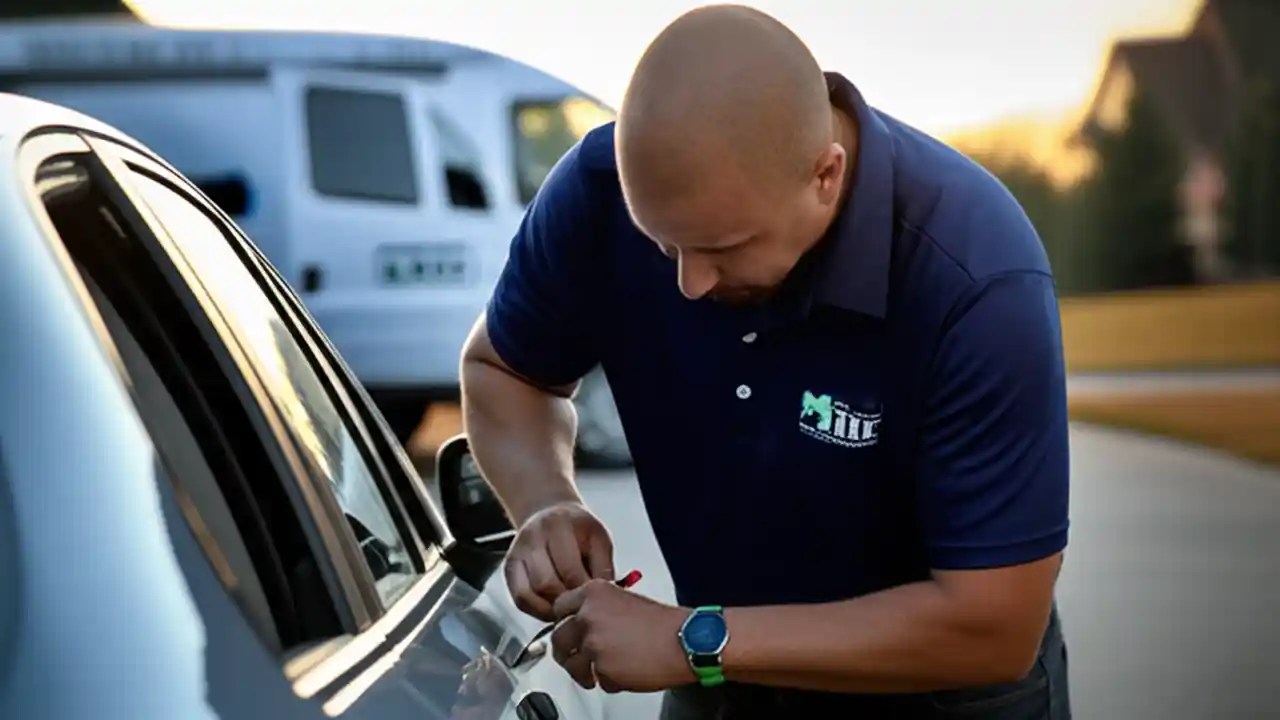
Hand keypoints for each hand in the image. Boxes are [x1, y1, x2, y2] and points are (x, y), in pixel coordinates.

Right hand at [504, 500, 614, 620]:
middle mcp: (532, 538)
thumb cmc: (578, 528)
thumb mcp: (598, 539)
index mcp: (558, 527)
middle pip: (546, 584)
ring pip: (529, 594)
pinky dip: (536, 610)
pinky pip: (519, 598)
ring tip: (567, 610)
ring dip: (550, 609)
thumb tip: (604, 598)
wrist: (549, 511)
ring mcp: (517, 553)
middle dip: (565, 602)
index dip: (583, 592)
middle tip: (580, 609)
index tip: (594, 602)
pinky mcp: (509, 568)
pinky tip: (552, 609)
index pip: (569, 570)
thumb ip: (603, 567)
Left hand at [550, 579, 693, 692]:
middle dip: (566, 652)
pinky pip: (596, 679)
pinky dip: (607, 681)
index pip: (559, 606)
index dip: (564, 622)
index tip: (567, 630)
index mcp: (594, 593)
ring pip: (572, 664)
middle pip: (558, 637)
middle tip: (574, 658)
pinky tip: (624, 673)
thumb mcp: (625, 600)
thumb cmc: (664, 623)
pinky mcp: (602, 667)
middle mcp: (589, 615)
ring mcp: (593, 642)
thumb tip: (582, 624)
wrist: (686, 640)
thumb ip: (598, 609)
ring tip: (600, 673)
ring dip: (584, 672)